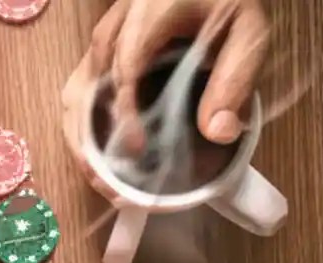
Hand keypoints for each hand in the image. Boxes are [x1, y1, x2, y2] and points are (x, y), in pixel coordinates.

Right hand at [61, 0, 269, 199]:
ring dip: (80, 140)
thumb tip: (219, 134)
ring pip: (74, 92)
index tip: (134, 151)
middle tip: (107, 185)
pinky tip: (99, 159)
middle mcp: (114, 25)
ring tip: (99, 181)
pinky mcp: (101, 52)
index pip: (124, 65)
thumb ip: (236, 76)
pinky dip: (83, 129)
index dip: (123, 111)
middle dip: (89, 140)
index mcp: (149, 13)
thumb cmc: (226, 0)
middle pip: (84, 85)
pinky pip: (81, 91)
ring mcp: (103, 39)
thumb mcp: (247, 31)